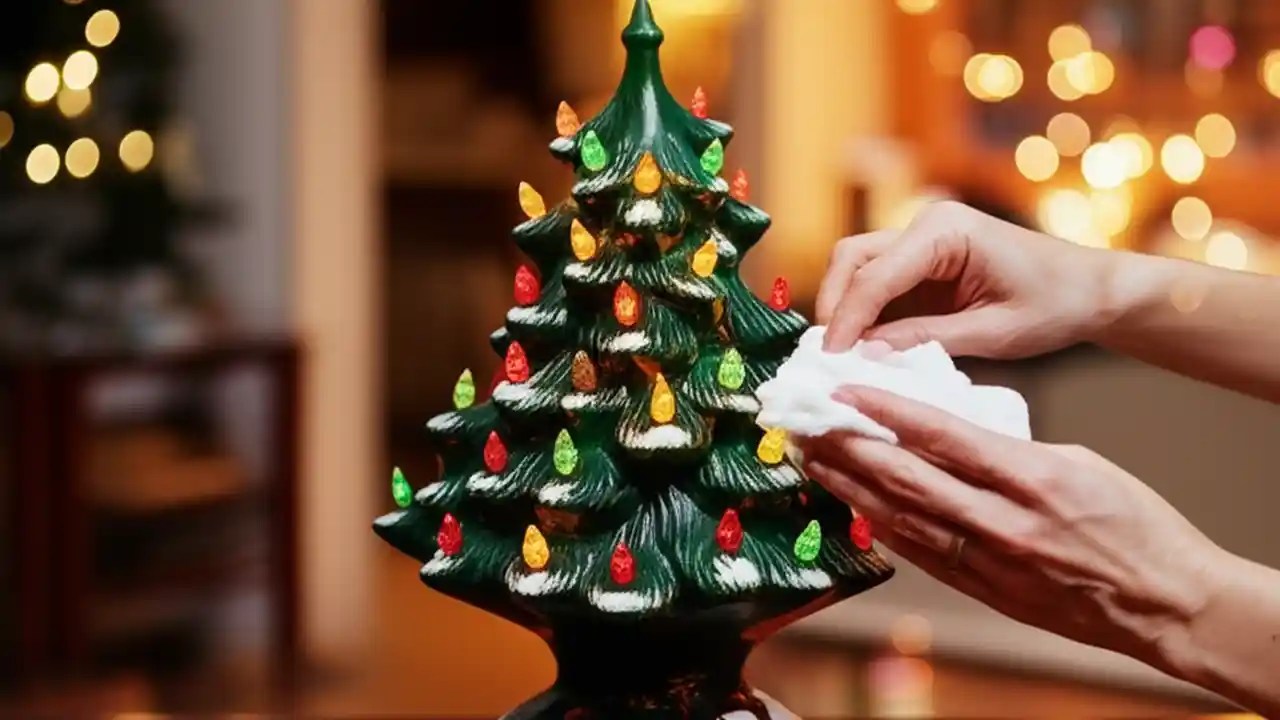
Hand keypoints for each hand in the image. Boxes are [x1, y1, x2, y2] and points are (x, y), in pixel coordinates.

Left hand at [800, 386, 1224, 669]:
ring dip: (852, 487)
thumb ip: (1008, 447)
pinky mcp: (986, 591)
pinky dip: (884, 527)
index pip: (942, 436)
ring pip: (902, 518)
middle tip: (810, 424)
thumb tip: (949, 428)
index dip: (887, 411)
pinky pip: (922, 554)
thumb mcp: (1078, 461)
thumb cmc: (1133, 523)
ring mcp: (991, 562)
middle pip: (907, 479)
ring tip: (816, 461)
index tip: (847, 391)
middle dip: (850, 448)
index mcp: (1032, 477)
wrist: (1164, 601)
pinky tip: (856, 506)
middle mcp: (1003, 522)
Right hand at [817, 201, 1117, 355]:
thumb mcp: (992, 333)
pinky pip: (878, 283)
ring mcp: (921, 240)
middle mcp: (926, 224)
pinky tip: (861, 348)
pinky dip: (863, 313)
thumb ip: (924, 341)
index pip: (875, 276)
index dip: (846, 320)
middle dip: (833, 307)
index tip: (828, 361)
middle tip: (827, 358)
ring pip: (856, 267)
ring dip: (843, 309)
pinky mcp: (922, 262)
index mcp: (946, 231)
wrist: (1090, 290)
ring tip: (840, 356)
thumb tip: (865, 356)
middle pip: (852, 259)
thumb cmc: (1054, 305)